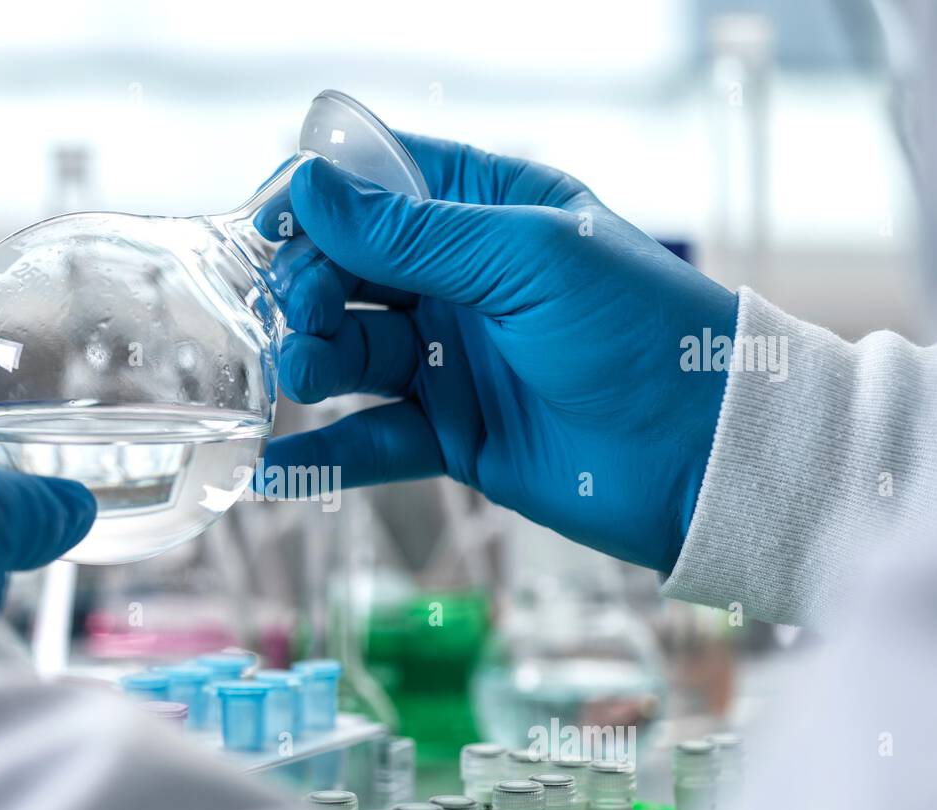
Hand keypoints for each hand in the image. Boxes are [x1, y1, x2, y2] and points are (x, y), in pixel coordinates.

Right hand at [261, 134, 737, 572]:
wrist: (703, 456)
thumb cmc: (641, 331)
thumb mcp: (528, 260)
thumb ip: (415, 235)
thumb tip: (310, 188)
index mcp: (488, 211)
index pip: (379, 185)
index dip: (317, 200)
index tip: (266, 224)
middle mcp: (461, 282)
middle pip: (348, 270)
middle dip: (308, 288)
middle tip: (299, 315)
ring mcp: (451, 360)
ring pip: (349, 350)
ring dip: (310, 360)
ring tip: (297, 374)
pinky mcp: (451, 434)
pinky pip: (371, 438)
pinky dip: (324, 453)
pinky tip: (275, 464)